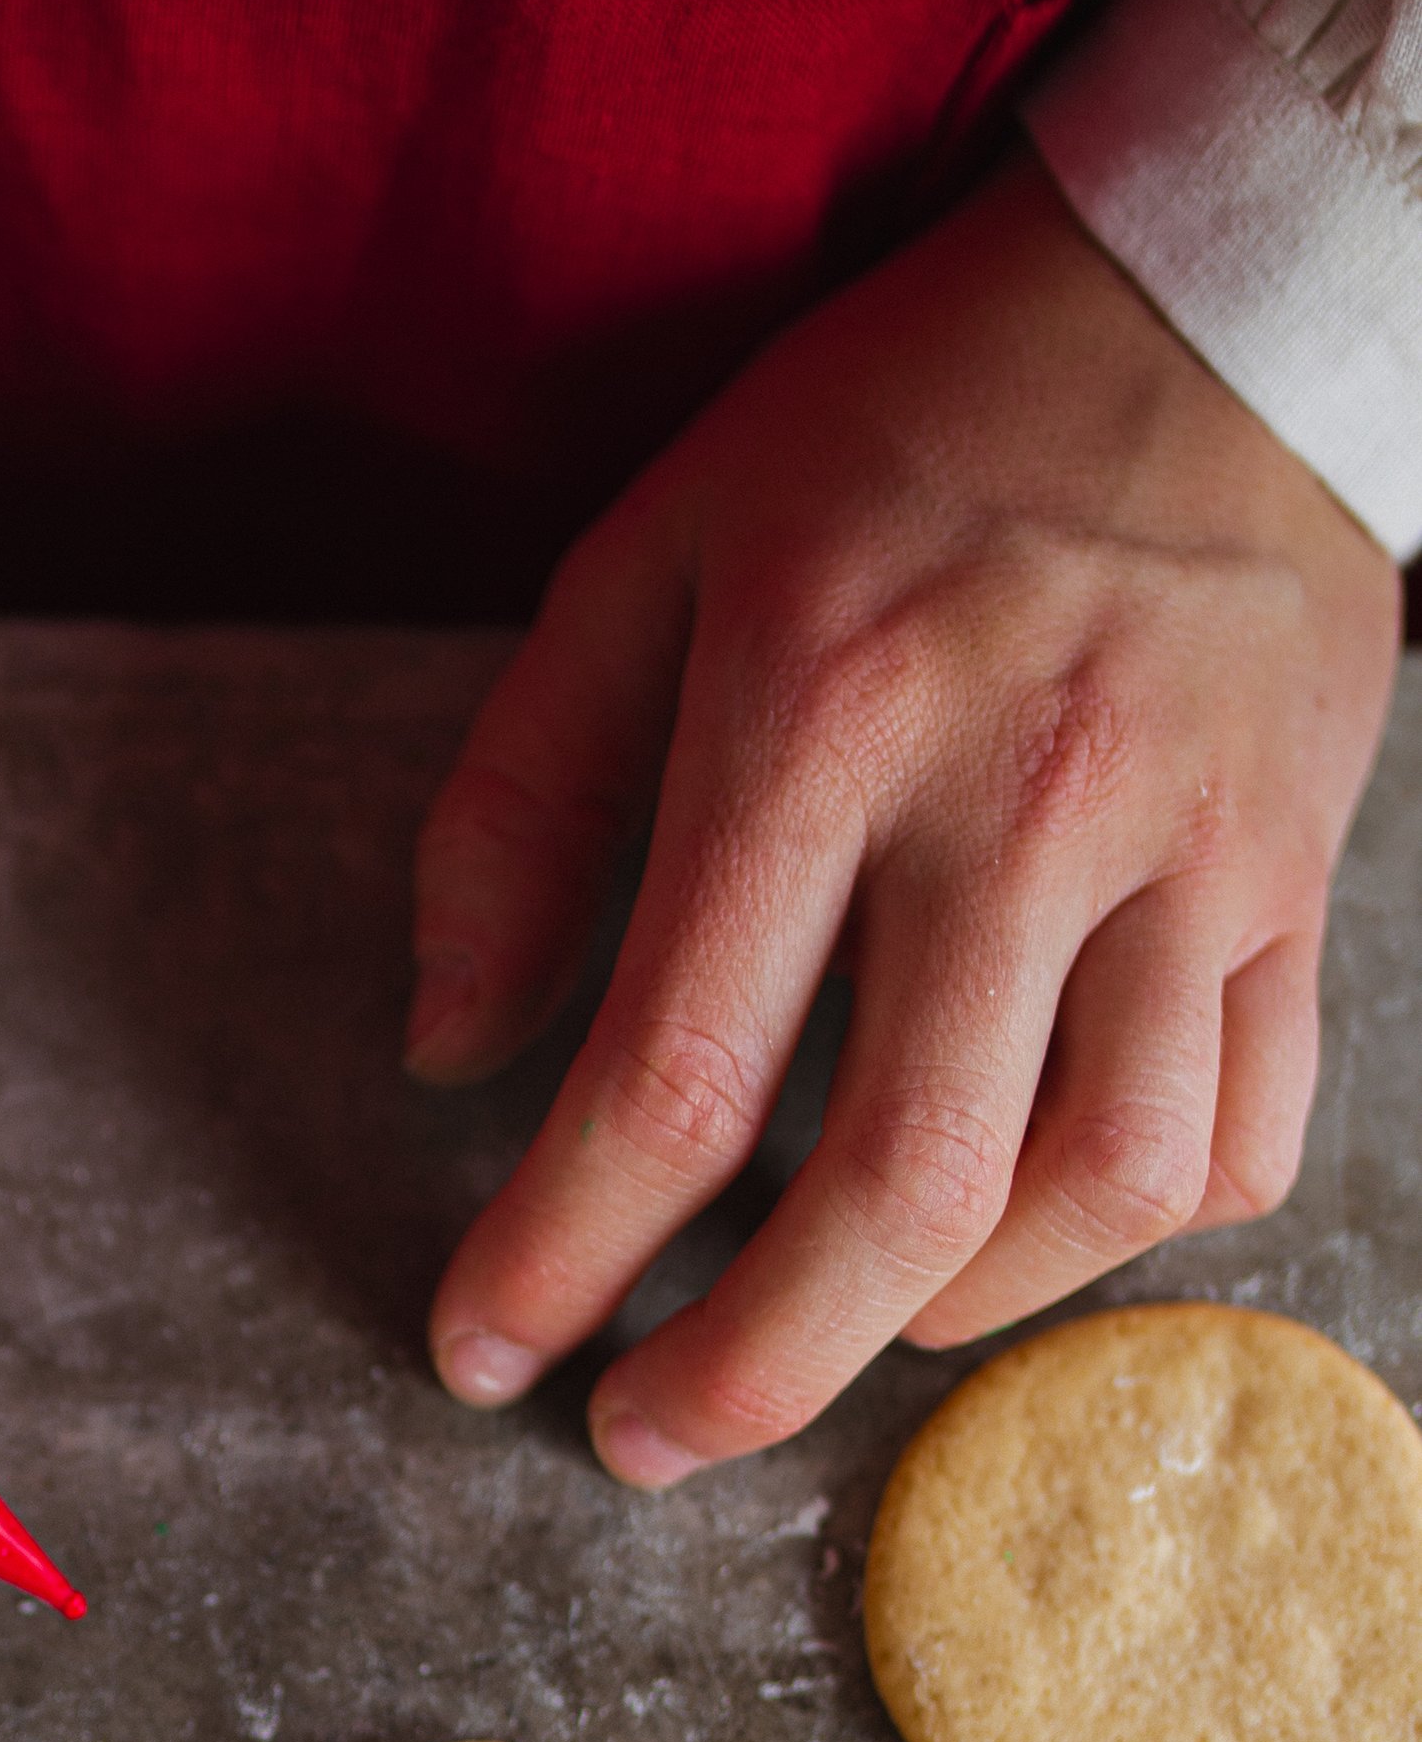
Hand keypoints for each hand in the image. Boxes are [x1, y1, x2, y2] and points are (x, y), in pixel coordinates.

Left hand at [412, 153, 1401, 1483]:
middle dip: (744, 1367)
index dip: (560, 1253)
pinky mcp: (1295, 882)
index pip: (676, 1070)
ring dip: (935, 1319)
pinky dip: (1120, 1235)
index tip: (485, 1351)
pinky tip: (1011, 1227)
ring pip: (1093, 1192)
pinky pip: (1238, 1136)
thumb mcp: (647, 554)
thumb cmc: (896, 433)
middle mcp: (1022, 802)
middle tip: (641, 1437)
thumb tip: (445, 1049)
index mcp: (821, 715)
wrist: (1209, 304)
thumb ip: (519, 805)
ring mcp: (1187, 854)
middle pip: (895, 1189)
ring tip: (825, 1326)